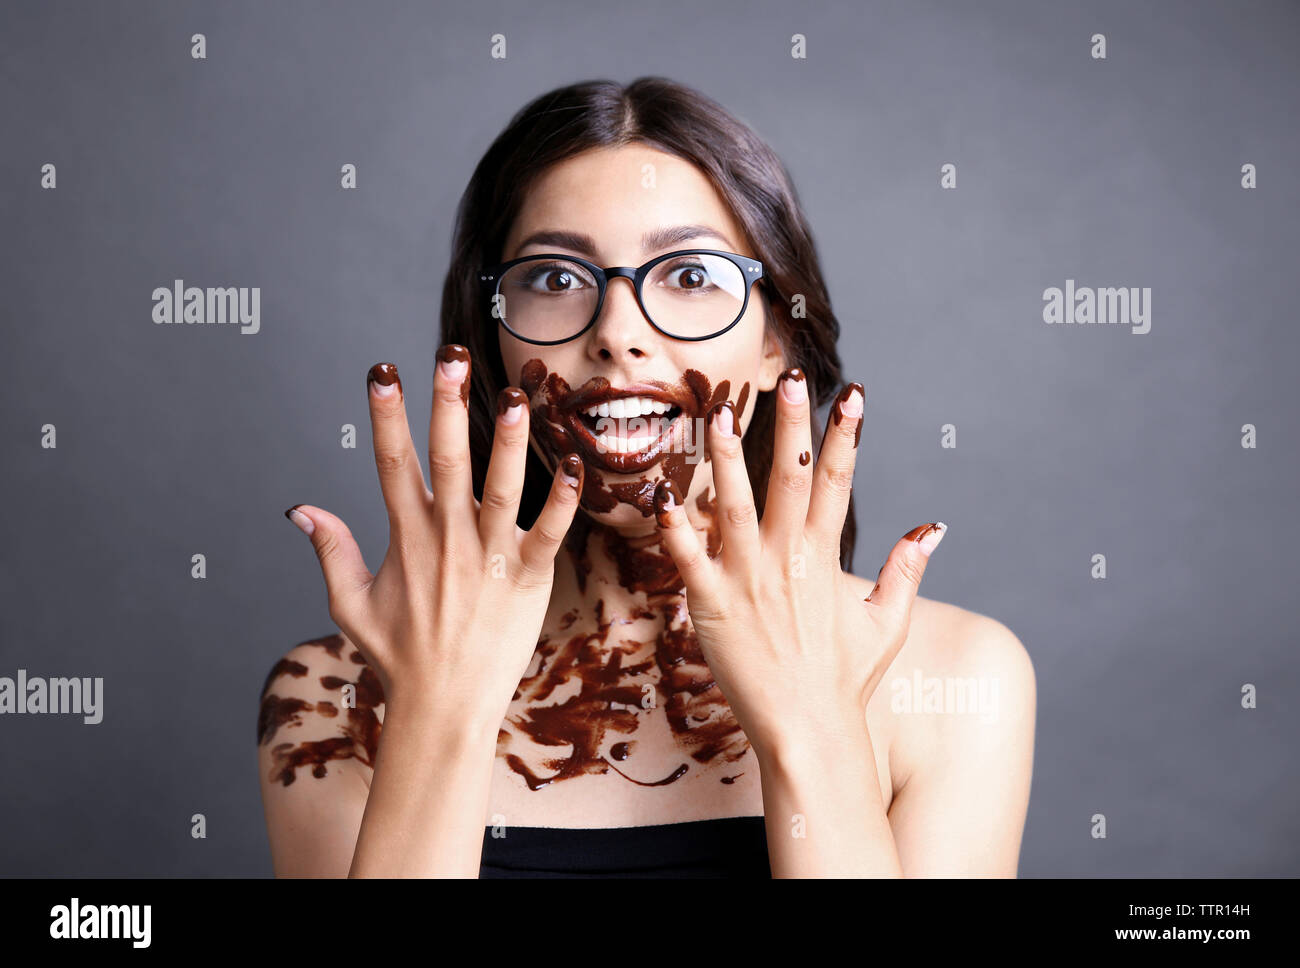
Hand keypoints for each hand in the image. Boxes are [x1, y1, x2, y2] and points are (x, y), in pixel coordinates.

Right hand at [283, 346, 582, 724]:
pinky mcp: (528, 577)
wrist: (443, 709)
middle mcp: (447, 538)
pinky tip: (575, 465)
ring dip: (509, 441)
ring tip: (516, 396)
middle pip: (446, 460)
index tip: (383, 371)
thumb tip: (300, 508)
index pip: (391, 463)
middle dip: (445, 407)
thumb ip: (331, 551)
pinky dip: (562, 500)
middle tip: (447, 360)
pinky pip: (549, 531)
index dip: (387, 415)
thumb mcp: (351, 605)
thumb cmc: (400, 657)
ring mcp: (489, 556)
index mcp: (406, 537)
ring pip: (500, 486)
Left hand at [651, 368, 945, 758]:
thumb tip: (933, 528)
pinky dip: (674, 526)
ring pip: (732, 504)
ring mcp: (747, 579)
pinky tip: (661, 491)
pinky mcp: (710, 604)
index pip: (839, 482)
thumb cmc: (845, 680)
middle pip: (789, 478)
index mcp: (825, 556)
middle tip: (789, 378)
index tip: (853, 395)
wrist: (807, 731)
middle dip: (790, 425)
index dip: (846, 435)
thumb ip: (906, 570)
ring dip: (725, 456)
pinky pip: (687, 557)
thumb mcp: (887, 623)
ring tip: (717, 411)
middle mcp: (787, 558)